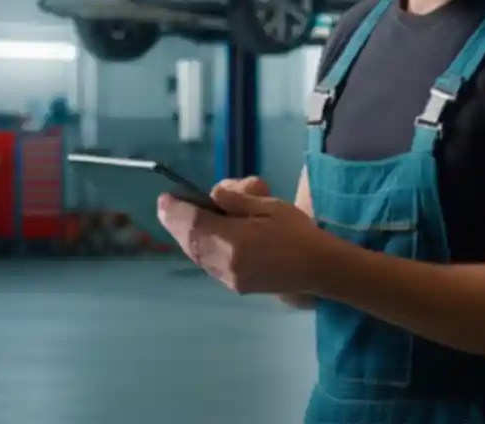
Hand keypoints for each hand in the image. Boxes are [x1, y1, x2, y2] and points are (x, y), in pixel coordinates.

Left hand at [156, 178, 331, 294]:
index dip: (176, 211)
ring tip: (181, 220)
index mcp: (235, 241)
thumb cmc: (298, 232)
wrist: (320, 268)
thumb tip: (212, 198)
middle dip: (176, 224)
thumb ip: (237, 201)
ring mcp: (230, 279)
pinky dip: (199, 249)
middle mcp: (227, 263)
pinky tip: (202, 238)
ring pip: (197, 256)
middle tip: (166, 207)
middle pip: (190, 242)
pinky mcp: (236, 286)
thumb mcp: (269, 205)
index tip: (165, 198)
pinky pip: (209, 265)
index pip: (195, 224)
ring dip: (187, 237)